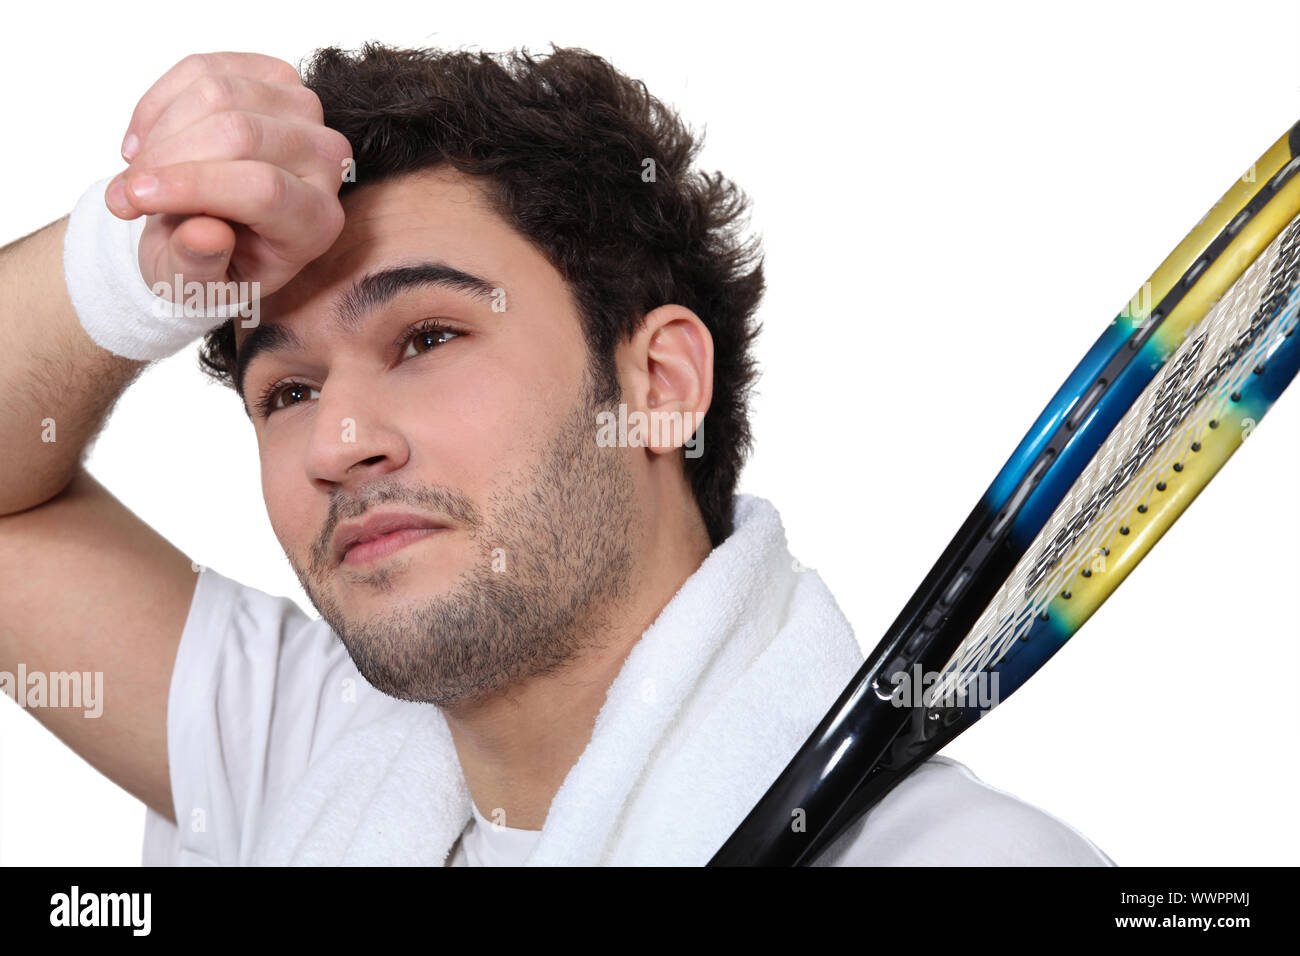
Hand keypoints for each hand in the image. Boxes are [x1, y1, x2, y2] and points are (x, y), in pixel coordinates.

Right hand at [104, 52, 352, 304]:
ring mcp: (306, 112)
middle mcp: (327, 162)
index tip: (132, 198)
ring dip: (158, 132)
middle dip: (165, 159)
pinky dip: (159, 102)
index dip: (191, 187)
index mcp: (317, 222)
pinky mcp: (276, 75)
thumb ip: (198, 269)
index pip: (262, 190)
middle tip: (124, 193)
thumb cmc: (209, 263)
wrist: (212, 229)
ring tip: (136, 172)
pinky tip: (146, 142)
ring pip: (217, 92)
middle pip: (239, 134)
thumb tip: (203, 236)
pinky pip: (205, 68)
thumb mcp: (196, 288)